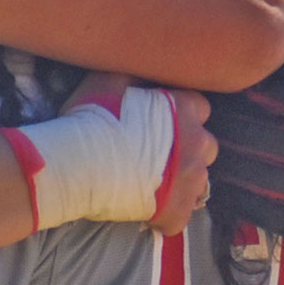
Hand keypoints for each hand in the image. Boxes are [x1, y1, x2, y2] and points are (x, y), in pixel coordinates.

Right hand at [58, 72, 218, 235]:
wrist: (78, 165)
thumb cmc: (92, 118)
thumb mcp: (109, 79)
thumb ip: (136, 73)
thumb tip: (144, 69)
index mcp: (185, 109)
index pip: (199, 107)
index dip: (180, 114)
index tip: (161, 121)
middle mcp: (197, 143)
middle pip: (206, 145)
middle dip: (188, 148)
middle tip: (158, 153)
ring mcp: (191, 180)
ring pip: (198, 180)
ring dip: (181, 180)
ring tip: (153, 182)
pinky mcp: (178, 212)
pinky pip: (181, 215)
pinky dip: (166, 213)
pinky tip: (146, 208)